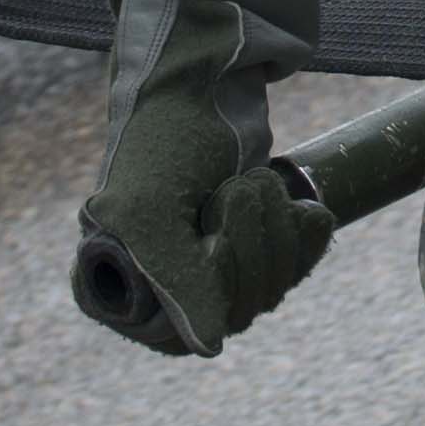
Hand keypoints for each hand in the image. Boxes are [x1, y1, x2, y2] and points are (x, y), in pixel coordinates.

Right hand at [76, 0, 335, 355]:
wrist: (206, 77)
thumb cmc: (162, 138)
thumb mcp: (151, 211)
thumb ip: (173, 281)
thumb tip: (210, 348)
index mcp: (117, 286)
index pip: (181, 333)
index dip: (211, 287)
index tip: (212, 232)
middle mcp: (160, 285)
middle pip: (235, 313)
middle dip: (251, 248)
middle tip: (240, 188)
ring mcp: (209, 265)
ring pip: (268, 293)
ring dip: (277, 236)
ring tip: (257, 182)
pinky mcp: (252, 241)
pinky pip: (292, 270)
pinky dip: (305, 241)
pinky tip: (308, 210)